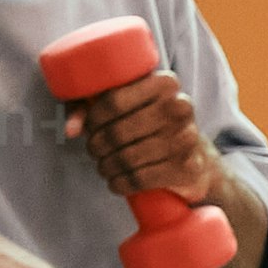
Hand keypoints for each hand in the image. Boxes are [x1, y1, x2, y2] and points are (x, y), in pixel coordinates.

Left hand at [64, 67, 215, 219]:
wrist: (197, 158)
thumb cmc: (152, 124)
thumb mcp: (126, 104)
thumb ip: (89, 106)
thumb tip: (70, 130)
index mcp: (165, 83)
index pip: (113, 100)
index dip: (92, 118)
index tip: (88, 128)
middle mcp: (180, 107)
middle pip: (118, 131)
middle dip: (97, 146)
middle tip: (94, 151)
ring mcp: (187, 139)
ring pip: (127, 157)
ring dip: (106, 167)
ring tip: (103, 167)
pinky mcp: (187, 168)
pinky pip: (141, 179)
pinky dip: (120, 184)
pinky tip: (115, 183)